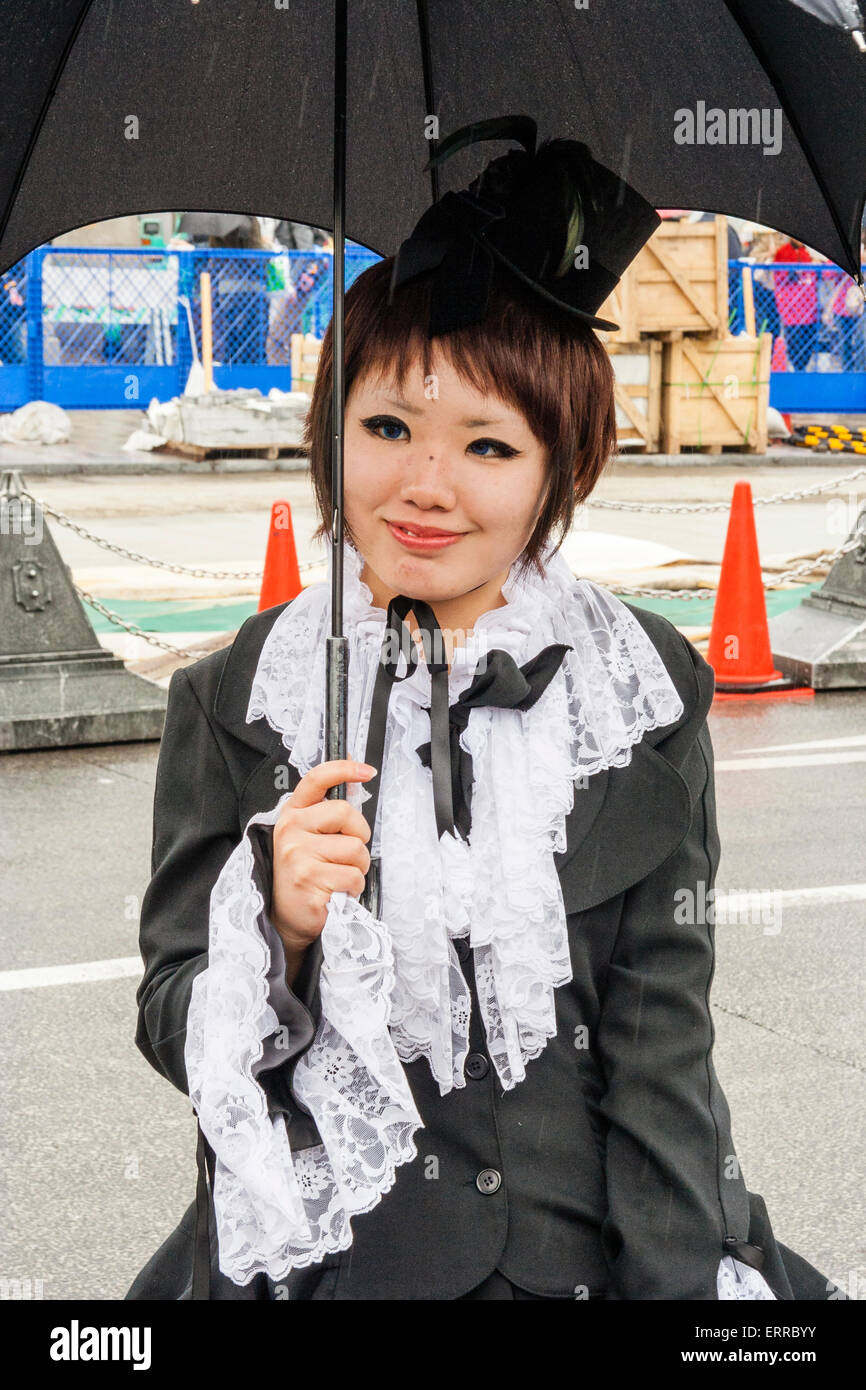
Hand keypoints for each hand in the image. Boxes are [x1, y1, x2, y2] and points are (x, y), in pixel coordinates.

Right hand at [270, 759, 375, 960]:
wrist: (288, 917)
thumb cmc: (306, 874)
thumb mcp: (310, 837)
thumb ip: (329, 813)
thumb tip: (358, 780)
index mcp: (293, 814)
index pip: (316, 779)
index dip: (343, 769)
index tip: (366, 770)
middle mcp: (291, 829)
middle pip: (346, 813)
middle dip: (359, 836)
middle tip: (347, 854)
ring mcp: (297, 854)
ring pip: (355, 849)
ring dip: (358, 867)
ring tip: (339, 876)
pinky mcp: (308, 879)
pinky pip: (353, 876)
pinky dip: (354, 887)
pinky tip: (337, 891)